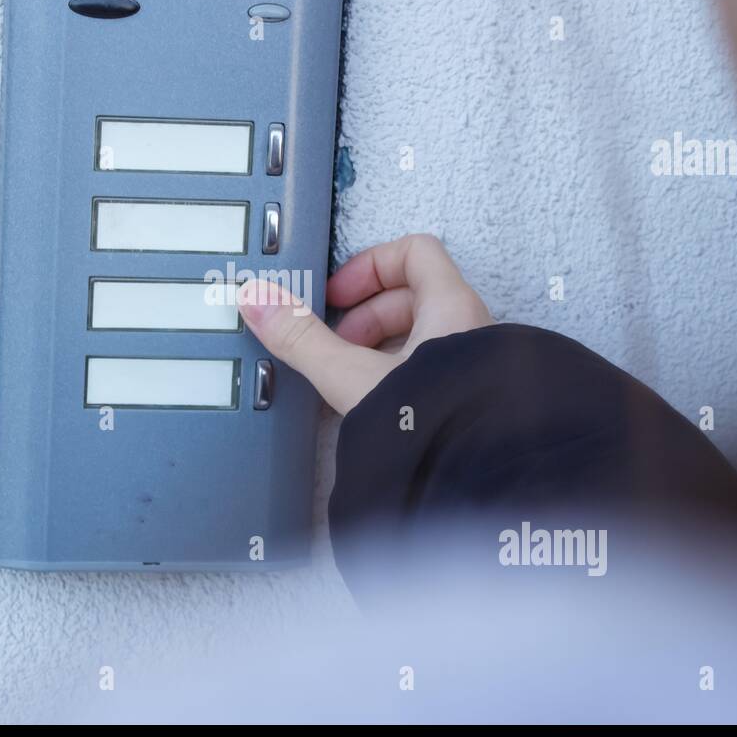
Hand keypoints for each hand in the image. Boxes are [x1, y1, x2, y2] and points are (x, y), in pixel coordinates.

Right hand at [237, 234, 493, 414]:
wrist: (474, 483)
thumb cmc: (435, 423)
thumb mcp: (351, 376)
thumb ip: (302, 339)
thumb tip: (262, 303)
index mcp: (451, 306)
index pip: (414, 253)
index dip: (369, 266)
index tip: (338, 295)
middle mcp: (471, 329)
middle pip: (412, 294)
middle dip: (365, 315)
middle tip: (337, 341)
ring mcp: (472, 365)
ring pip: (422, 334)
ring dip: (379, 346)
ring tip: (350, 374)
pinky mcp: (467, 398)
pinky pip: (430, 369)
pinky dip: (396, 375)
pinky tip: (373, 401)